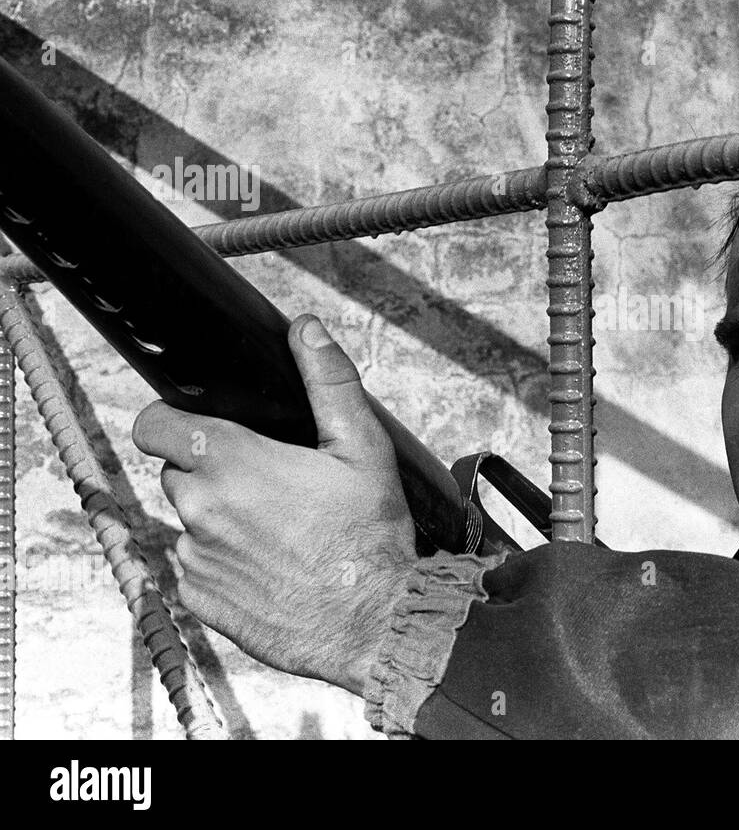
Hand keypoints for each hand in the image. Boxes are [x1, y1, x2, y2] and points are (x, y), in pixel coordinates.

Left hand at [132, 314, 417, 694]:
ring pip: (191, 520)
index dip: (174, 420)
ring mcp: (194, 557)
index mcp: (231, 461)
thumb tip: (306, 328)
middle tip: (271, 484)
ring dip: (221, 518)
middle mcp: (199, 508)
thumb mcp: (363, 448)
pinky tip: (272, 565)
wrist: (373, 622)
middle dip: (214, 471)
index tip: (204, 428)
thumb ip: (329, 382)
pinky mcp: (198, 598)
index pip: (155, 424)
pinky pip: (197, 566)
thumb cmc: (370, 534)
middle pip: (179, 471)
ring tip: (280, 530)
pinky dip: (226, 561)